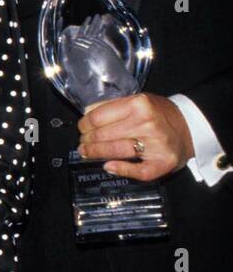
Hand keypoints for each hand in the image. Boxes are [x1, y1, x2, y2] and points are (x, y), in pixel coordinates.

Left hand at [77, 93, 193, 181]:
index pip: (98, 117)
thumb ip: (113, 105)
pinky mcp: (163, 163)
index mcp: (139, 105)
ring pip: (115, 151)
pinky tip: (108, 166)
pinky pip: (136, 170)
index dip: (84, 125)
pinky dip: (120, 169)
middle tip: (83, 143)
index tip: (82, 128)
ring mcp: (156, 144)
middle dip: (87, 141)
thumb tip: (86, 112)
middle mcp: (147, 123)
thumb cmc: (159, 114)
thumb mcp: (138, 100)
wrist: (190, 127)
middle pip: (103, 135)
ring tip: (86, 153)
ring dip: (95, 153)